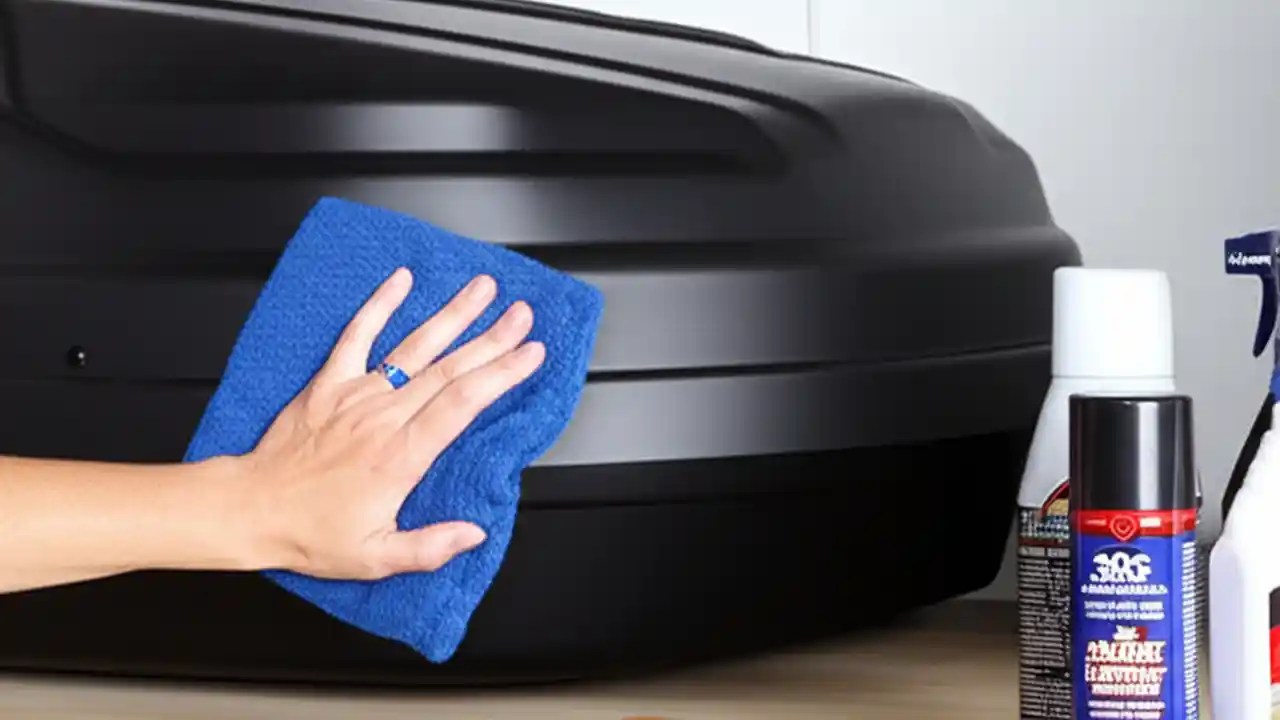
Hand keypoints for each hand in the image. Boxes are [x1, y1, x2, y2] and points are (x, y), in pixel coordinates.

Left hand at [238, 268, 543, 580]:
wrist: (249, 510)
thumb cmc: (309, 534)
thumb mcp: (376, 558)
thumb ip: (430, 546)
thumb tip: (474, 533)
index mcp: (401, 457)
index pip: (463, 403)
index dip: (502, 374)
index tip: (531, 354)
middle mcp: (383, 418)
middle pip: (449, 369)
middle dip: (493, 339)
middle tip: (524, 315)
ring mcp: (356, 395)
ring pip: (414, 348)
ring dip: (453, 316)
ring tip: (483, 290)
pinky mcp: (328, 384)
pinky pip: (356, 336)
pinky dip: (379, 305)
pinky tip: (401, 281)